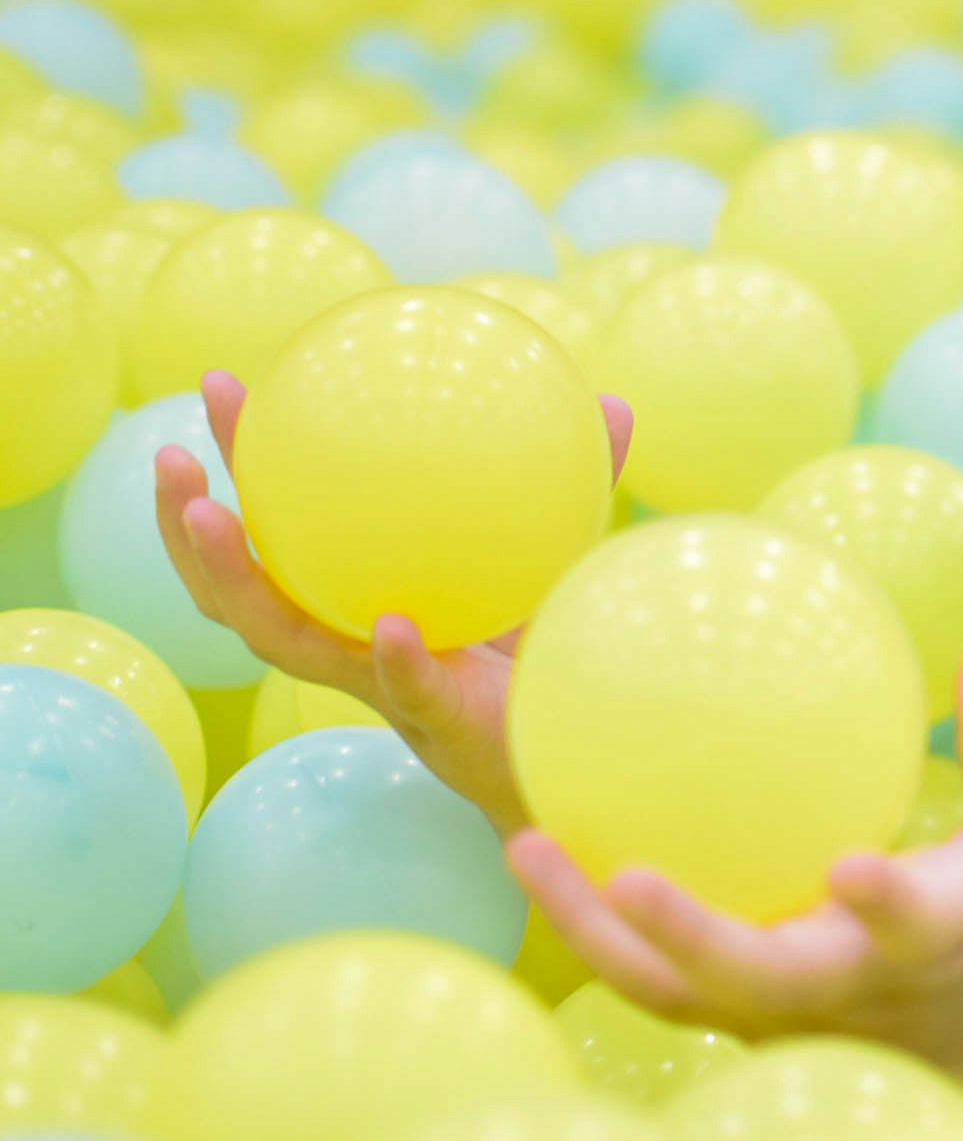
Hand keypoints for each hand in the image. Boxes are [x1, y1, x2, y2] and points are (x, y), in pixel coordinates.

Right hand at [153, 369, 632, 834]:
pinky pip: (408, 690)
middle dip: (189, 522)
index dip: (245, 462)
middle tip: (169, 455)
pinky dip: (397, 659)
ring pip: (284, 642)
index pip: (285, 525)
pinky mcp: (443, 725)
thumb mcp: (558, 561)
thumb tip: (613, 404)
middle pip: (242, 585)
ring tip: (213, 520)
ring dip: (237, 582)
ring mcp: (387, 686)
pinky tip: (390, 625)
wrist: (582, 755)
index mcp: (362, 597)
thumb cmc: (550, 657)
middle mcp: (352, 641)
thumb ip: (579, 491)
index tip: (221, 385)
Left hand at [506, 626, 962, 1080]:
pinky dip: (595, 932)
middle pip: (755, 979)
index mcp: (937, 941)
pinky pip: (656, 983)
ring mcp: (787, 1020)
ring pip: (675, 993)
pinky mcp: (742, 1026)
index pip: (909, 927)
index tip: (854, 869)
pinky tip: (543, 863)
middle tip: (625, 875)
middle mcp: (850, 990)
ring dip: (594, 932)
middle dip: (686, 936)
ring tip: (525, 845)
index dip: (882, 905)